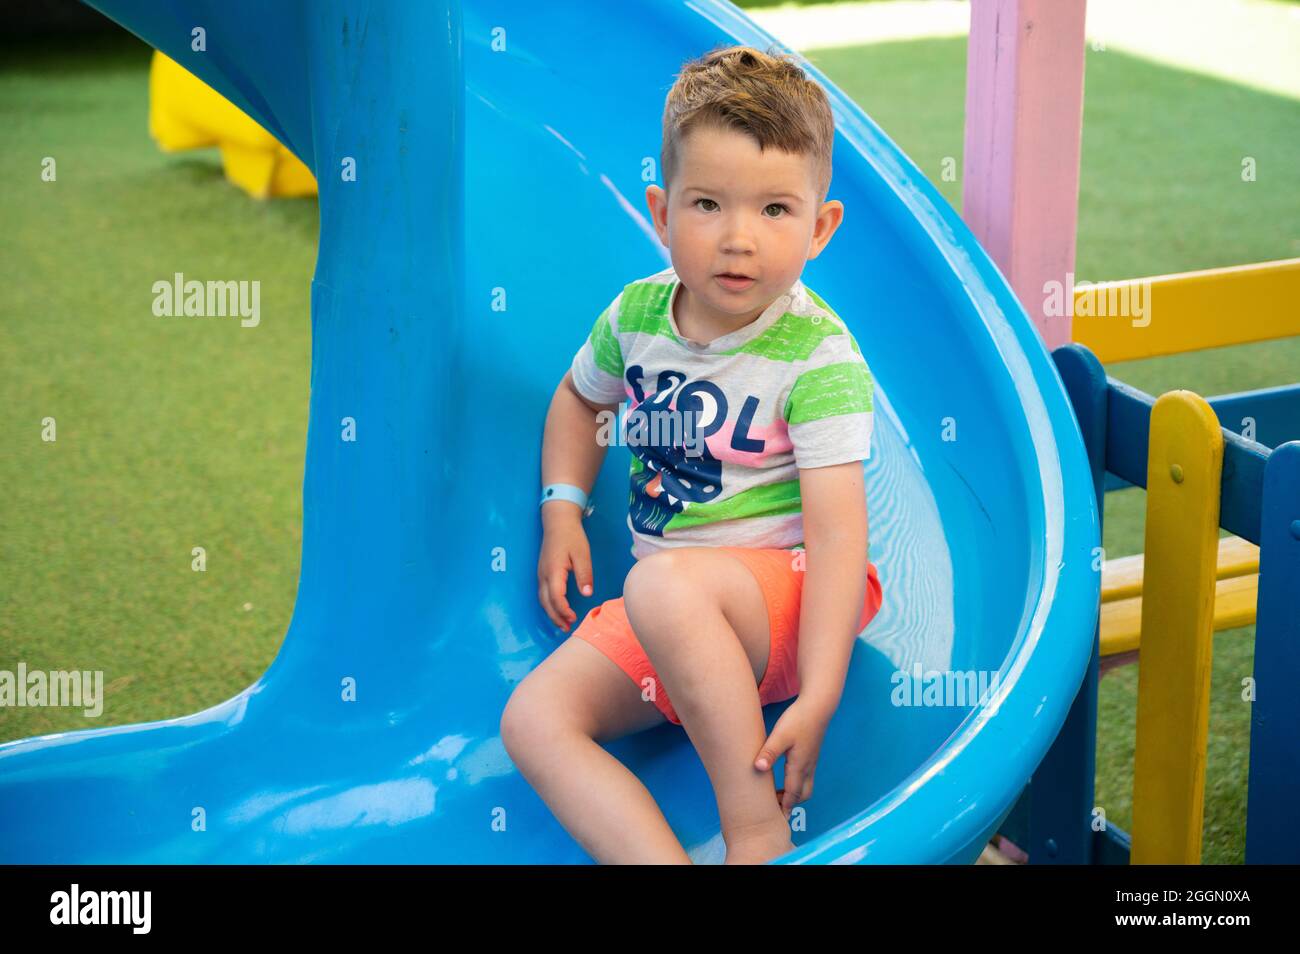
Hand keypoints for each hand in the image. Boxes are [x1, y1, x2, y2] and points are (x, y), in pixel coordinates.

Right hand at [538, 505, 593, 631]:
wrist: (558, 522)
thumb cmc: (572, 537)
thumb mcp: (582, 555)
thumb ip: (584, 575)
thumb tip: (587, 594)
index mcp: (554, 572)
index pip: (556, 598)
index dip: (564, 611)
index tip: (574, 618)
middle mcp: (543, 575)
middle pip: (546, 603)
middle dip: (555, 618)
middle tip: (567, 629)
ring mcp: (541, 574)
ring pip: (542, 599)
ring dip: (551, 613)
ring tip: (563, 623)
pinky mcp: (542, 572)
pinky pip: (542, 593)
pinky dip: (549, 604)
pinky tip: (558, 608)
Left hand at [753, 697, 833, 817]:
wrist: (818, 706)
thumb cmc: (799, 720)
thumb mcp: (780, 735)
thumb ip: (769, 752)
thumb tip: (758, 769)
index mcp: (799, 766)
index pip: (793, 794)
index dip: (785, 807)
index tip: (778, 819)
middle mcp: (808, 766)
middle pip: (803, 794)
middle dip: (791, 802)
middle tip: (775, 805)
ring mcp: (811, 760)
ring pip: (806, 785)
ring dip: (794, 792)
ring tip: (778, 792)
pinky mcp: (811, 753)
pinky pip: (806, 775)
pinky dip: (797, 782)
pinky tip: (785, 774)